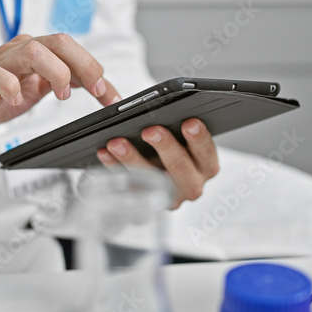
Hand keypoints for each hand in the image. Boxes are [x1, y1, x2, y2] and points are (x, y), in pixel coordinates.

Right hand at [0, 33, 120, 155]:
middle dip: (84, 65)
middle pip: (59, 41)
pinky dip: (12, 88)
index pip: (72, 49)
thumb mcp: (36, 90)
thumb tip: (101, 85)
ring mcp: (0, 63)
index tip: (110, 95)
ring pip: (34, 51)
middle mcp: (19, 51)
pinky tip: (17, 102)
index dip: (95, 69)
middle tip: (97, 90)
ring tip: (61, 95)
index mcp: (35, 52)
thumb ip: (65, 83)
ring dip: (57, 73)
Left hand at [95, 118, 218, 208]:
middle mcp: (192, 184)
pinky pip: (129, 185)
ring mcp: (170, 196)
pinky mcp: (147, 203)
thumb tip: (159, 108)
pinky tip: (105, 153)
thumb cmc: (175, 150)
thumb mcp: (183, 139)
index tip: (188, 123)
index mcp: (207, 165)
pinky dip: (115, 168)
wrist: (165, 179)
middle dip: (165, 147)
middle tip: (150, 131)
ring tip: (117, 142)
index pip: (206, 151)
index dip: (198, 137)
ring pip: (151, 179)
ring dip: (133, 159)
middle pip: (180, 167)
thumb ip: (178, 126)